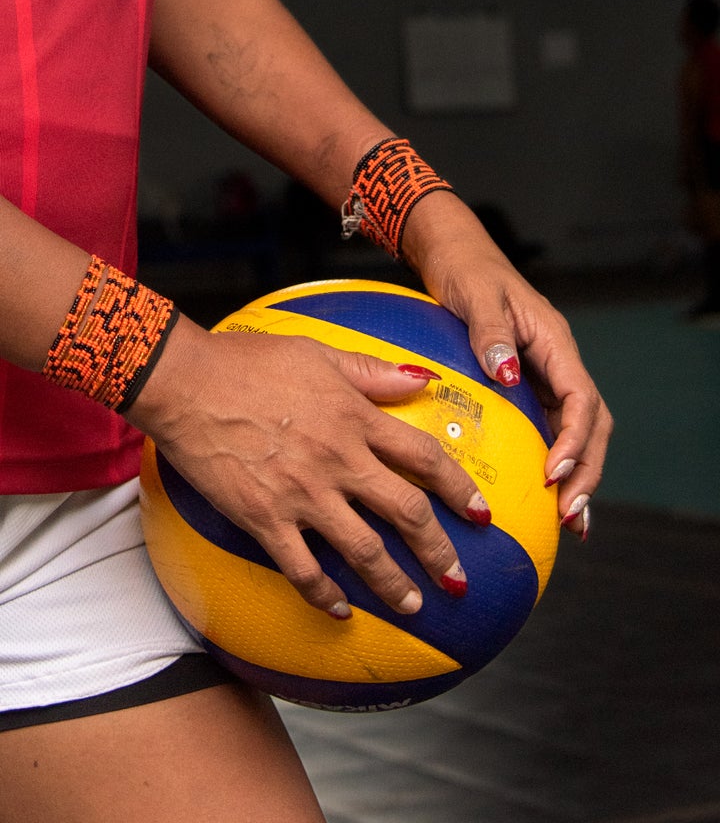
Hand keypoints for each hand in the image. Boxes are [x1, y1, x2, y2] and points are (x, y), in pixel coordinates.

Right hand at [128, 316, 491, 616]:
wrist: (186, 383)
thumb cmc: (248, 362)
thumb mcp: (320, 354)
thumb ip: (374, 372)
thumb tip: (424, 380)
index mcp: (357, 420)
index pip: (425, 459)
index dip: (460, 489)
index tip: (481, 513)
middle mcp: (340, 462)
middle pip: (407, 514)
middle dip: (439, 551)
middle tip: (458, 578)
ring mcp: (303, 495)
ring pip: (364, 551)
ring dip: (393, 584)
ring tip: (413, 605)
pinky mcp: (265, 519)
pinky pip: (302, 569)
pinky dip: (324, 595)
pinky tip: (340, 611)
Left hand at [402, 192, 612, 539]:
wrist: (455, 256)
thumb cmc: (467, 272)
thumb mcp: (477, 296)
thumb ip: (490, 334)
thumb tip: (506, 375)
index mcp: (555, 343)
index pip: (581, 400)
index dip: (575, 440)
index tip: (556, 474)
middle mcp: (557, 362)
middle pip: (591, 426)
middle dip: (586, 472)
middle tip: (569, 516)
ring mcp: (545, 375)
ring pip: (577, 432)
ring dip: (577, 475)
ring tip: (569, 522)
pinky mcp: (526, 384)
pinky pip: (549, 427)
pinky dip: (554, 461)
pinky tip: (543, 495)